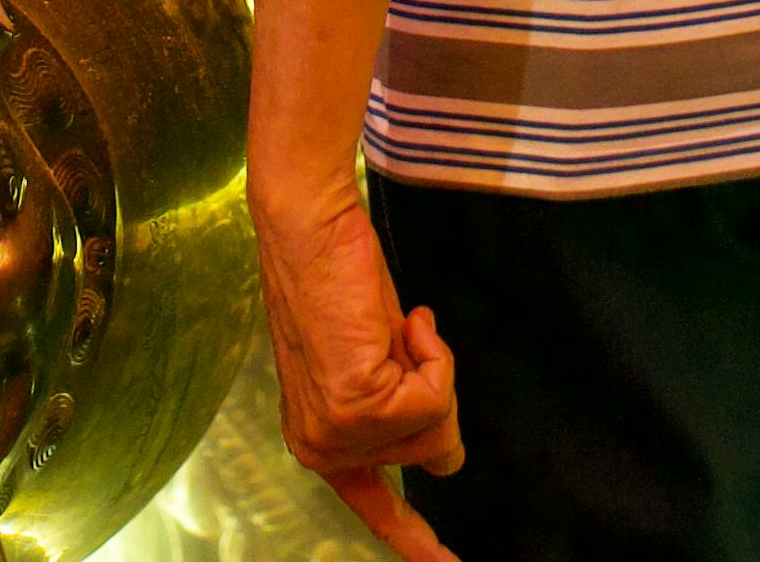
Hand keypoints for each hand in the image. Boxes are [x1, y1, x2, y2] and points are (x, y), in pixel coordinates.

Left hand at [259, 188, 463, 561]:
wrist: (312, 228)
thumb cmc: (343, 283)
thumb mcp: (381, 362)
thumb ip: (403, 414)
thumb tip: (447, 465)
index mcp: (319, 440)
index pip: (372, 504)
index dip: (413, 537)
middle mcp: (321, 448)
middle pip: (434, 451)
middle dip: (437, 391)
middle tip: (404, 338)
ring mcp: (336, 433)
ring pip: (439, 426)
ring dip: (435, 368)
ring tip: (397, 328)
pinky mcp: (354, 406)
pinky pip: (436, 398)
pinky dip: (435, 357)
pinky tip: (405, 325)